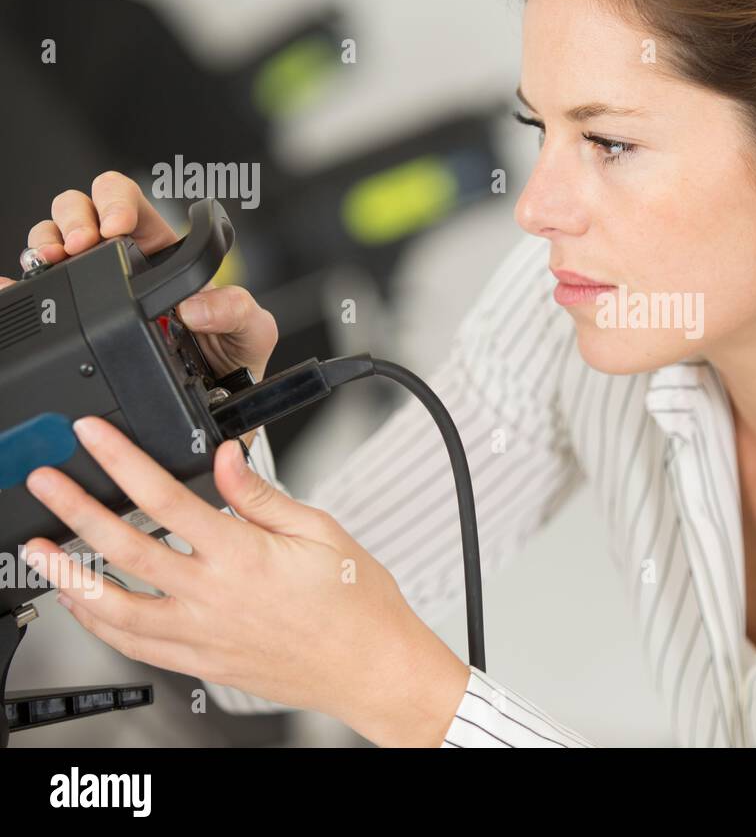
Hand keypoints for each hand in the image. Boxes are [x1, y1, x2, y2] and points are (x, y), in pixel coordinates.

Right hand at [0, 171, 277, 382]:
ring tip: (55, 261)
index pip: (129, 201)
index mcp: (163, 250)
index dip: (115, 200)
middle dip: (73, 217)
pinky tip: (12, 288)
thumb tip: (195, 306)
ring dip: (45, 242)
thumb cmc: (232, 354)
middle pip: (79, 209)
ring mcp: (92, 289)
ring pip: (51, 241)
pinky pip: (35, 293)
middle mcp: (122, 261)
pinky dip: (19, 286)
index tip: (116, 226)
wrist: (212, 405)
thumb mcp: (250, 329)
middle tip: (82, 244)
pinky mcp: (73, 319)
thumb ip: (236, 309)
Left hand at [19, 416, 469, 746]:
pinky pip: (134, 646)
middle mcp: (211, 596)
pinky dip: (98, 624)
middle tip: (45, 483)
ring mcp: (200, 634)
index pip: (164, 497)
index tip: (93, 438)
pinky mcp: (199, 662)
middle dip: (74, 509)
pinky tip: (83, 605)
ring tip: (36, 552)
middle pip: (122, 548)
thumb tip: (226, 458)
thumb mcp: (320, 530)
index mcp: (242, 555)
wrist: (370, 667)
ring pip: (112, 606)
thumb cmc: (356, 605)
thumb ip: (261, 496)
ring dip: (66, 575)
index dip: (121, 461)